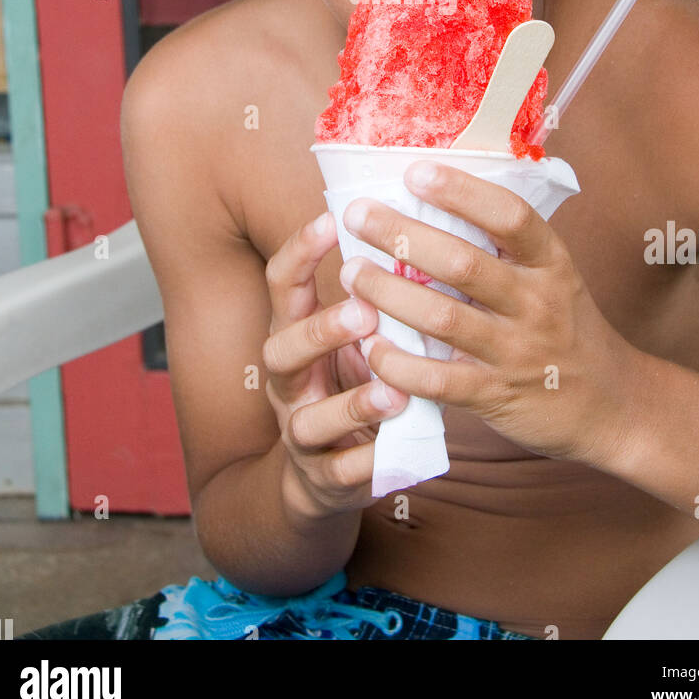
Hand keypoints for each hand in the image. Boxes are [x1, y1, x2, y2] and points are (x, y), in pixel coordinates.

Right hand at [262, 212, 409, 517]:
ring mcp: (302, 433)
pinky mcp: (325, 479)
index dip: (300, 253)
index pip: (282, 287)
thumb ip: (376, 298)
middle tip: (364, 312)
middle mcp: (289, 383)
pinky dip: (367, 462)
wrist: (325, 475)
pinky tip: (394, 450)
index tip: (331, 220)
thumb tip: (418, 232)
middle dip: (319, 331)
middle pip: (280, 351)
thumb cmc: (354, 383)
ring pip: (308, 421)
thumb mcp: (356, 338)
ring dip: (351, 404)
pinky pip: (340, 473)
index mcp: (294, 336)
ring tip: (393, 392)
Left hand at [338, 162, 643, 469]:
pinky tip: (370, 345)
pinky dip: (399, 364)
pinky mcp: (497, 396)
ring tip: (351, 273)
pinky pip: (438, 381)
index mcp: (551, 263)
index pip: (511, 216)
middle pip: (463, 263)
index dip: (461, 191)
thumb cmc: (566, 327)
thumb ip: (508, 246)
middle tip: (358, 215)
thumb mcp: (554, 277)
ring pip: (442, 318)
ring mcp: (517, 351)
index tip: (414, 171)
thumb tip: (438, 191)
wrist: (612, 405)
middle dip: (403, 235)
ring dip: (389, 293)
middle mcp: (537, 303)